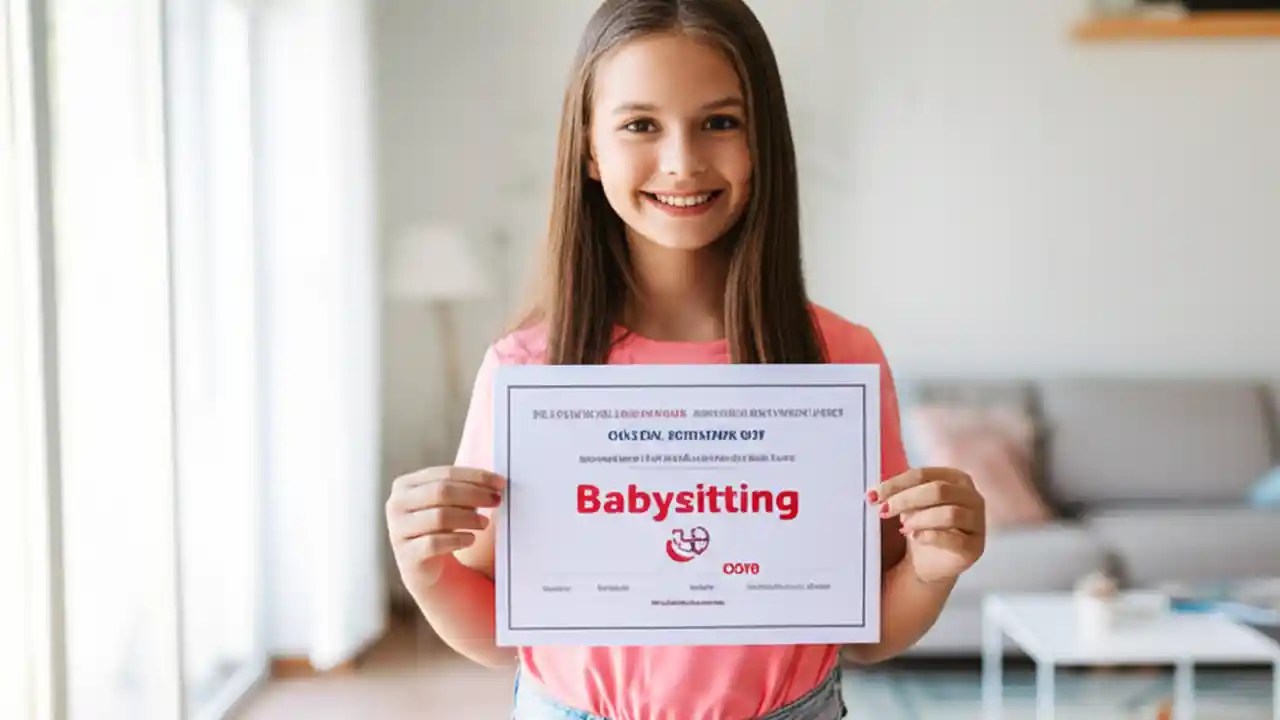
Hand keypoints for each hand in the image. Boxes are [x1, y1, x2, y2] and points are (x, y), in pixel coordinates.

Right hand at [385, 466, 503, 591]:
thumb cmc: (439, 528)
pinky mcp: (406, 555)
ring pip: (439, 517)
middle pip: (441, 492)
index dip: (475, 476)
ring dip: (468, 518)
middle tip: (496, 500)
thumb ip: (462, 488)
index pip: (444, 473)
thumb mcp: (446, 504)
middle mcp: (396, 505)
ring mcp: (398, 530)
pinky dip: (458, 539)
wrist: (425, 567)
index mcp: (405, 485)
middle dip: (474, 494)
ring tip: (485, 523)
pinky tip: (470, 539)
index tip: (499, 482)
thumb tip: (495, 482)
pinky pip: (435, 543)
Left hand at [869, 467, 985, 584]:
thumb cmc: (922, 526)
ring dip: (920, 519)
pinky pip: (954, 539)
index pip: (923, 474)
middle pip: (938, 491)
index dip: (896, 484)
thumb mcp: (910, 505)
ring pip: (949, 514)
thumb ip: (899, 493)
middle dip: (906, 500)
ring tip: (903, 528)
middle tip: (883, 512)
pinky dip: (931, 537)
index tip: (874, 495)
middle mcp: (972, 497)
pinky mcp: (975, 547)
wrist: (930, 562)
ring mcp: (977, 523)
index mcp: (956, 479)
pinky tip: (916, 538)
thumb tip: (875, 492)